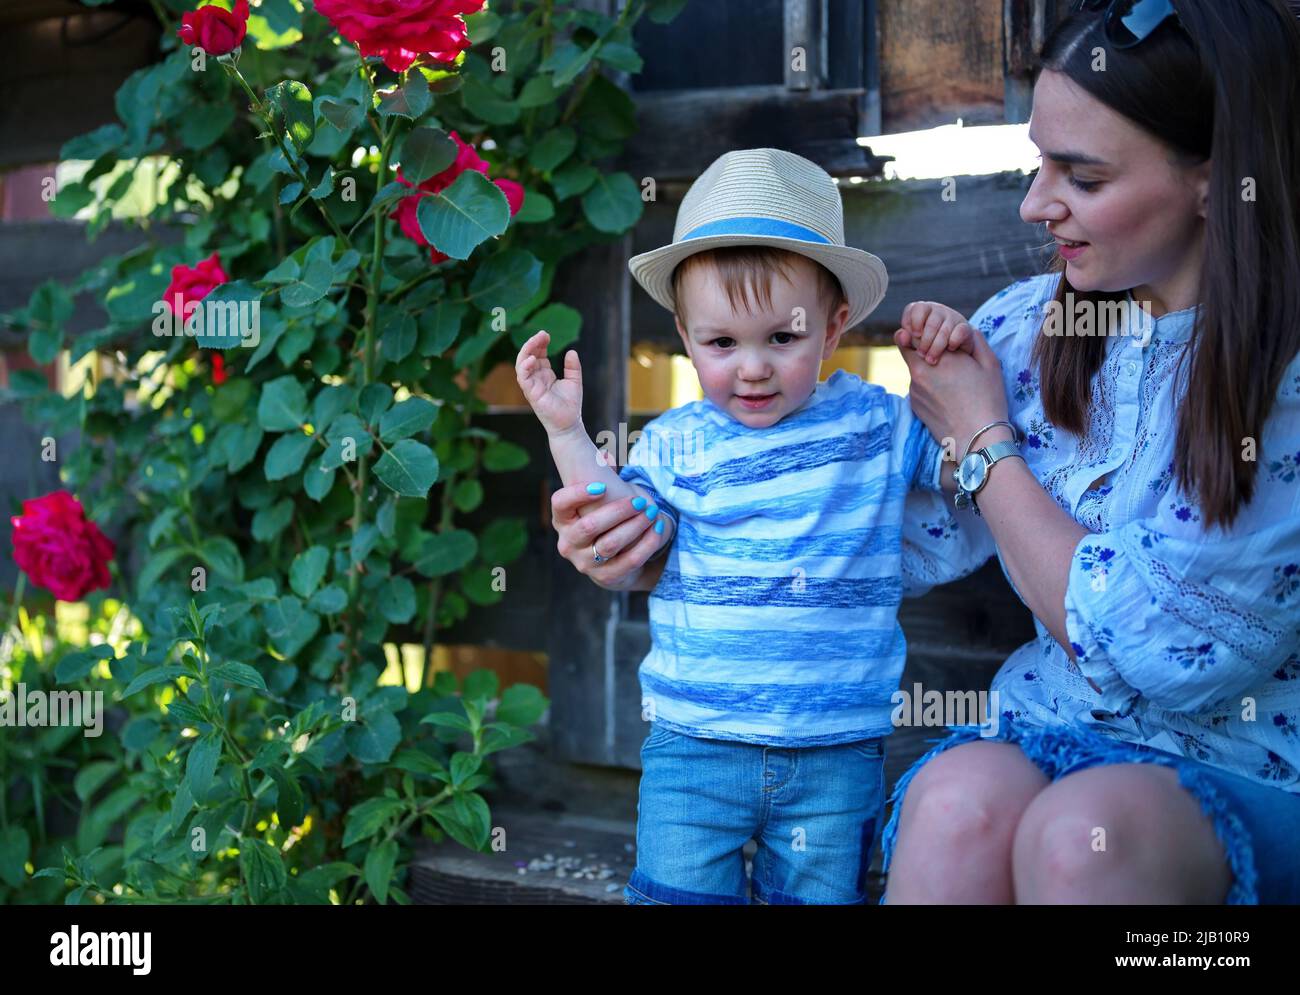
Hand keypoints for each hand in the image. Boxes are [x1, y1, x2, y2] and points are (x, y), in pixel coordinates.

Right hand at [516, 330, 581, 436]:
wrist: (569, 424)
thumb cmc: (570, 405)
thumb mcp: (574, 381)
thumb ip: (572, 367)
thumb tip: (571, 351)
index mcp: (545, 375)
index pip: (538, 354)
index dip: (540, 343)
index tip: (546, 335)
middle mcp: (536, 379)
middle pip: (528, 356)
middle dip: (532, 343)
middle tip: (542, 333)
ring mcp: (532, 385)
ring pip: (522, 364)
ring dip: (527, 350)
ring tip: (536, 340)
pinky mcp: (531, 393)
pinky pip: (523, 378)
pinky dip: (525, 367)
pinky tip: (533, 358)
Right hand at [551, 483, 672, 590]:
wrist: (615, 558)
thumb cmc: (607, 516)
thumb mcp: (600, 494)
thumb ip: (599, 471)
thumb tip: (607, 455)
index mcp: (563, 518)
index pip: (560, 503)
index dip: (578, 494)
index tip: (602, 487)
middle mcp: (568, 542)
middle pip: (589, 526)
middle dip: (618, 511)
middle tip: (641, 501)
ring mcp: (585, 562)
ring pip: (610, 544)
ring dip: (634, 527)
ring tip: (652, 513)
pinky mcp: (605, 577)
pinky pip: (628, 561)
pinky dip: (646, 544)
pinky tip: (657, 530)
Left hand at [893, 322, 1008, 457]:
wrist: (977, 438)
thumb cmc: (988, 398)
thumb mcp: (990, 362)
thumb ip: (973, 339)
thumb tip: (960, 329)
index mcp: (939, 356)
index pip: (915, 334)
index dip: (923, 334)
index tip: (936, 341)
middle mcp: (919, 371)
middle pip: (910, 350)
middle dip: (922, 350)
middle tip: (942, 359)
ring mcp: (913, 389)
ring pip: (915, 370)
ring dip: (927, 370)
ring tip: (951, 384)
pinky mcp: (913, 405)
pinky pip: (917, 388)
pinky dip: (927, 388)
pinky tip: (946, 398)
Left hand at [897, 301, 976, 364]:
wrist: (955, 356)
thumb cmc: (929, 348)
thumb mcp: (915, 345)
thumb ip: (906, 342)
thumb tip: (901, 335)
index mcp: (922, 311)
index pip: (915, 308)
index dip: (913, 321)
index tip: (915, 335)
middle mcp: (937, 311)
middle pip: (930, 323)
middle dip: (924, 341)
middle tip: (922, 355)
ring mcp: (953, 318)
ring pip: (944, 330)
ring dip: (936, 347)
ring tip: (931, 360)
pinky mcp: (965, 328)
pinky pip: (960, 332)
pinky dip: (953, 342)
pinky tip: (950, 350)